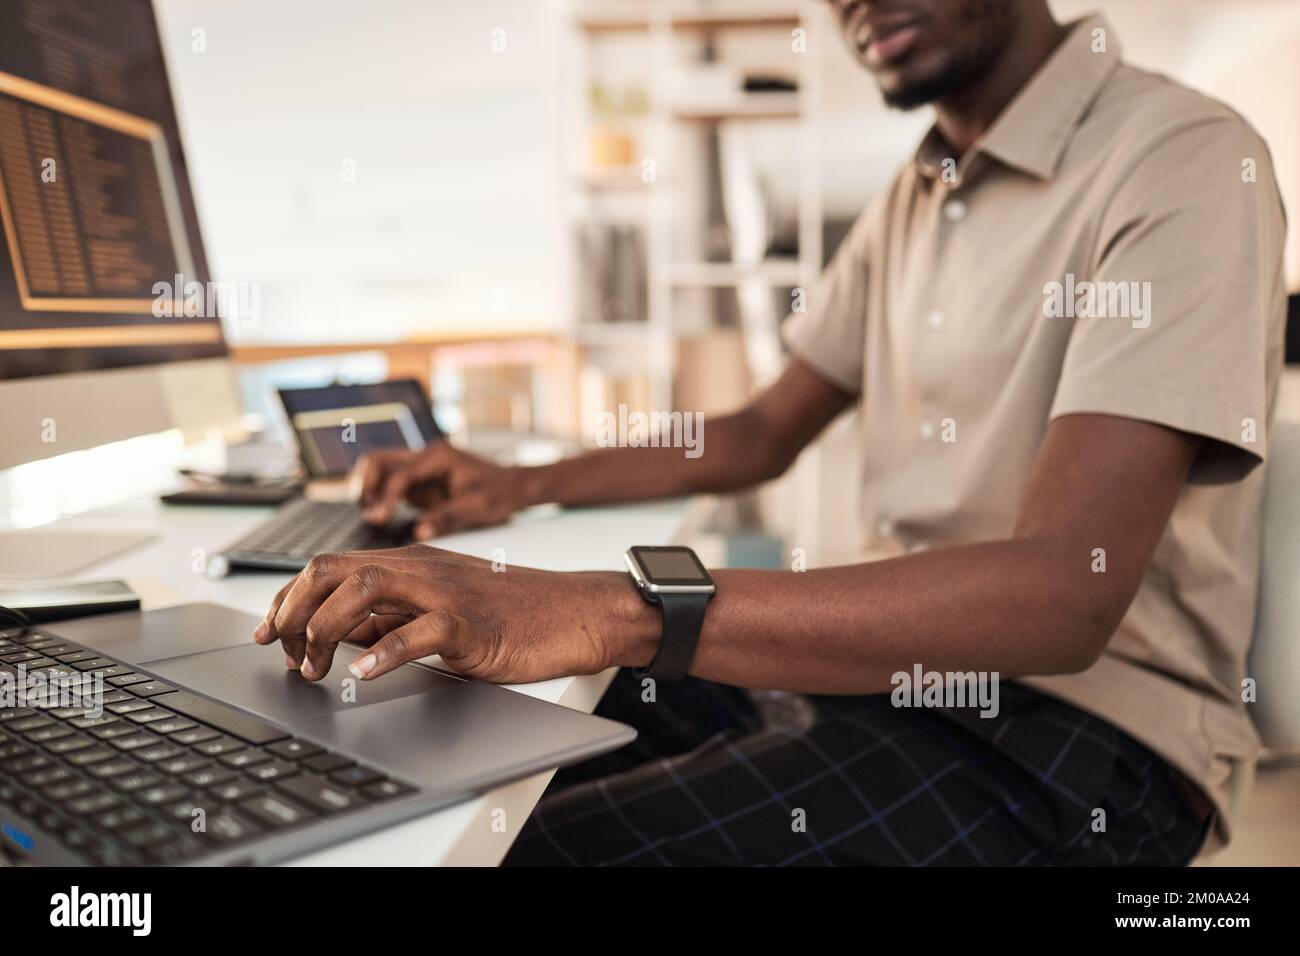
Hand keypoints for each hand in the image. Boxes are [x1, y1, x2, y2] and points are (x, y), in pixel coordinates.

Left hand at [251, 545, 657, 683]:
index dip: (287, 599)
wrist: (573, 612)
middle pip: (332, 571)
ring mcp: (444, 591)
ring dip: (325, 630)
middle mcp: (420, 569)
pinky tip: (364, 674)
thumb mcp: (439, 609)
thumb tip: (337, 635)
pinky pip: (418, 632)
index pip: (327, 567)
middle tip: (287, 655)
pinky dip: (383, 654)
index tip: (269, 632)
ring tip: (317, 669)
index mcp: (409, 563)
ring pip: (363, 590)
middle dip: (292, 611)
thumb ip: (390, 617)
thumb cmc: (512, 614)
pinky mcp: (470, 623)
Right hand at [355, 444, 523, 539]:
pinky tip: (383, 518)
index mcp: (438, 457)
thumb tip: (419, 532)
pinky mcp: (420, 481)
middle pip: (378, 461)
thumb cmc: (500, 493)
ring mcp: (421, 467)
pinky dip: (381, 499)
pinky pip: (391, 485)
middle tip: (370, 514)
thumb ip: (448, 517)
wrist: (515, 485)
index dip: (386, 498)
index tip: (380, 520)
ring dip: (370, 491)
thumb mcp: (479, 507)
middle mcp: (425, 457)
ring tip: (374, 517)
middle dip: (366, 485)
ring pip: (380, 470)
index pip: (400, 475)